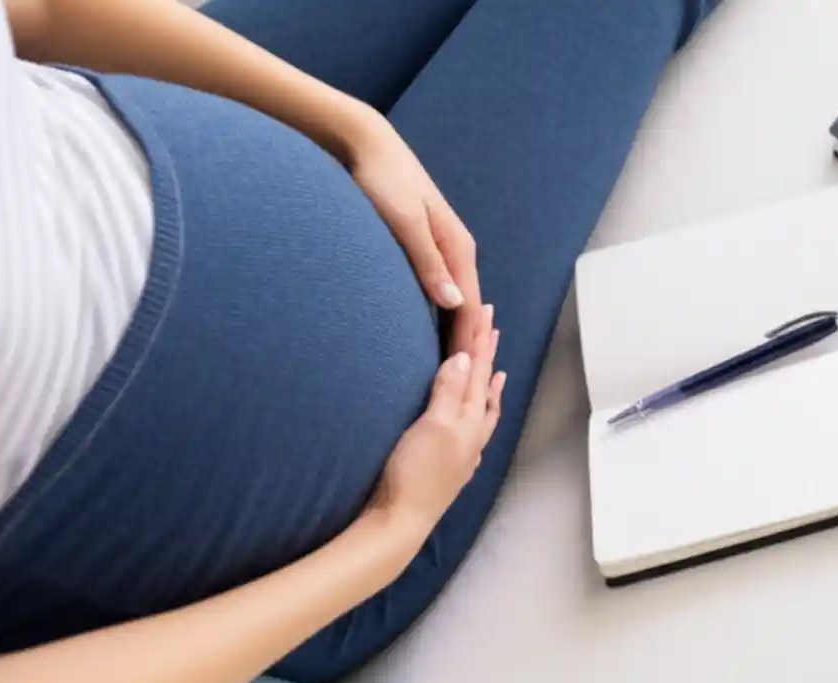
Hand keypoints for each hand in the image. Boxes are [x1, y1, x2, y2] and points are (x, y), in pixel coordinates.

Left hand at [346, 112, 482, 353]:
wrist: (367, 145)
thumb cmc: (384, 180)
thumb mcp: (406, 222)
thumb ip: (428, 262)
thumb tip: (454, 303)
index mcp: (459, 248)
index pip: (470, 306)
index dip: (466, 341)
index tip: (458, 374)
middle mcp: (457, 251)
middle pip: (468, 306)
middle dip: (465, 343)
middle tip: (456, 382)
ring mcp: (442, 249)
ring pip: (456, 300)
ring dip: (454, 331)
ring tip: (446, 365)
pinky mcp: (426, 247)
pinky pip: (441, 289)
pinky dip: (442, 314)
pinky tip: (431, 330)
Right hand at [368, 305, 504, 527]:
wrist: (399, 522)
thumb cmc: (415, 473)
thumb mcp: (433, 426)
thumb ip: (449, 391)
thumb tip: (464, 358)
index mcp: (470, 421)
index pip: (479, 372)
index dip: (481, 343)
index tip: (487, 314)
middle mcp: (472, 435)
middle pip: (484, 388)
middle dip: (488, 358)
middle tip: (493, 329)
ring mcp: (462, 451)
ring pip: (482, 410)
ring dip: (487, 387)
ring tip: (496, 372)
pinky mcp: (447, 464)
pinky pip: (471, 429)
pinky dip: (475, 413)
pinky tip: (471, 418)